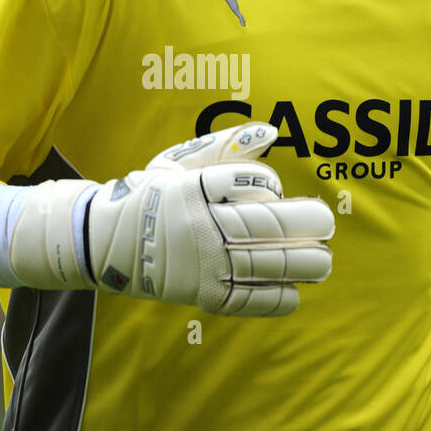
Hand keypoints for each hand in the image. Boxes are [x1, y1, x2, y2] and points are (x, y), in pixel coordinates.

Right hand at [10, 121, 334, 315]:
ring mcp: (200, 262)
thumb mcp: (180, 163)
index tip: (277, 192)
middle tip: (327, 223)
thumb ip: (225, 147)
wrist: (104, 241)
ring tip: (323, 261)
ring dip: (300, 264)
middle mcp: (198, 225)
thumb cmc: (152, 195)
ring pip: (262, 263)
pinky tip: (294, 292)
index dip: (271, 187)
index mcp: (193, 188)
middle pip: (264, 226)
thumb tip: (271, 131)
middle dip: (304, 226)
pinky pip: (246, 299)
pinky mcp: (200, 293)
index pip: (249, 183)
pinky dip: (275, 298)